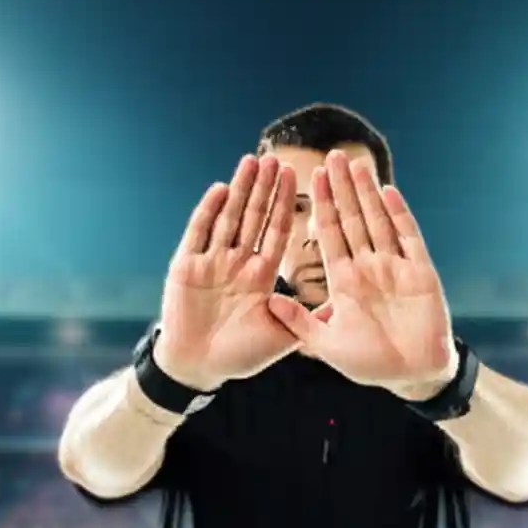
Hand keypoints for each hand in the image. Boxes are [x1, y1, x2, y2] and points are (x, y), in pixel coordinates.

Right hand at [154, 155, 299, 391]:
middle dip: (264, 189)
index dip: (286, 205)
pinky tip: (220, 189)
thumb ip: (307, 320)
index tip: (297, 177)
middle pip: (254, 218)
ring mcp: (211, 262)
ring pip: (228, 218)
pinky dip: (208, 212)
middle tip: (275, 159)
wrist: (198, 368)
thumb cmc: (239, 356)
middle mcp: (237, 263)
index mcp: (261, 276)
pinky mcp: (186, 267)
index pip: (277, 232)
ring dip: (239, 190)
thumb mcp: (281, 338)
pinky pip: (198, 234)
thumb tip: (341, 307)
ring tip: (251, 161)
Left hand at [267, 150, 456, 398]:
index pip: (329, 235)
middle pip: (353, 220)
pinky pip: (408, 238)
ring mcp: (395, 267)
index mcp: (344, 282)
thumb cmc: (370, 363)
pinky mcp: (421, 273)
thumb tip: (269, 300)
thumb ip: (300, 322)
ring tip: (356, 164)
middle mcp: (368, 268)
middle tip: (332, 156)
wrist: (412, 376)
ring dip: (367, 193)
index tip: (308, 178)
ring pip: (378, 221)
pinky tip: (387, 191)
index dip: (320, 207)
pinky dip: (399, 215)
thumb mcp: (327, 344)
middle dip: (342, 189)